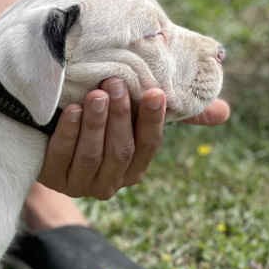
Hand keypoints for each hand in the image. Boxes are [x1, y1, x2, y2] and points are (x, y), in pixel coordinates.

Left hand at [37, 77, 229, 198]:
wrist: (44, 133)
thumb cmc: (99, 120)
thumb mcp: (131, 114)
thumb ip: (171, 113)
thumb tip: (223, 113)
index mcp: (133, 169)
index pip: (149, 146)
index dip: (152, 120)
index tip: (154, 92)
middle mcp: (109, 182)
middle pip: (121, 150)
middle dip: (120, 116)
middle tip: (116, 82)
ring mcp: (79, 185)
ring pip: (92, 155)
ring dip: (96, 123)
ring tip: (96, 94)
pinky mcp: (52, 180)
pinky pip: (62, 156)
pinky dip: (68, 133)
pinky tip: (71, 111)